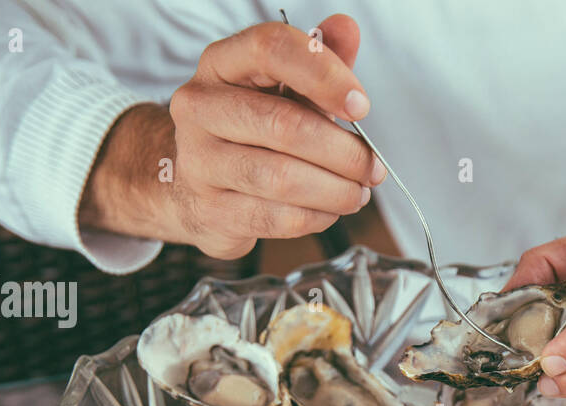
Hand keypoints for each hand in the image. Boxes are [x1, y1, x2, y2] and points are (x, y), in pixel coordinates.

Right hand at [81, 15, 384, 257]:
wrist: (193, 188)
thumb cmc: (249, 132)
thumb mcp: (284, 88)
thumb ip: (318, 59)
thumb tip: (346, 28)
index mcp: (221, 64)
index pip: (270, 49)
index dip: (324, 74)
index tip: (360, 106)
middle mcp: (201, 107)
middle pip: (283, 125)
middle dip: (342, 152)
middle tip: (372, 169)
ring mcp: (199, 161)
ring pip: (280, 178)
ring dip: (334, 190)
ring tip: (357, 193)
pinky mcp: (210, 209)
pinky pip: (275, 217)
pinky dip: (315, 217)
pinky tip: (330, 211)